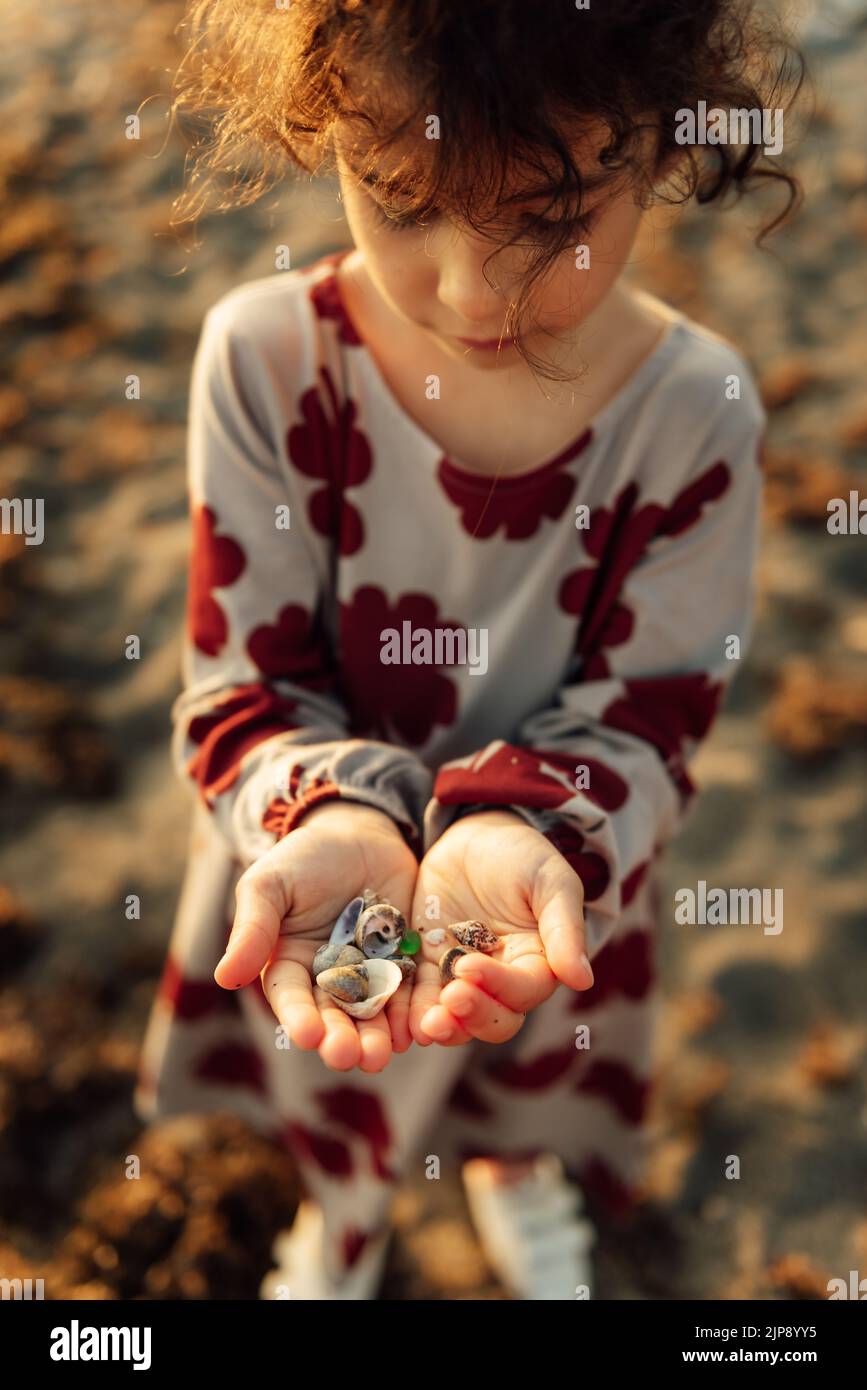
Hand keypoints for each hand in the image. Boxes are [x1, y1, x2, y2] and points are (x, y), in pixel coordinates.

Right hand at [215, 801, 417, 1072]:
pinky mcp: (406, 963)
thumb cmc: (304, 856)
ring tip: (381, 1055)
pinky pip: (411, 991)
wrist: (358, 832)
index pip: (292, 998)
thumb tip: (223, 978)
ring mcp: (370, 974)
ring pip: (373, 1013)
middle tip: (349, 1057)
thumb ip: (253, 928)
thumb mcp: (270, 884)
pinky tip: (418, 1029)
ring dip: (377, 1037)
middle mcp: (329, 979)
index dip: (299, 1018)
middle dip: (340, 1039)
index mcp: (289, 965)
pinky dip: (414, 1012)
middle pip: (334, 1016)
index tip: (309, 1036)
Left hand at [407, 810, 592, 1046]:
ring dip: (442, 1025)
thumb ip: (564, 929)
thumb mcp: (550, 881)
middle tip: (449, 1000)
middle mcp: (501, 978)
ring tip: (425, 1024)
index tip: (470, 967)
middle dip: (472, 1016)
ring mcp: (461, 974)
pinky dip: (411, 1011)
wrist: (476, 833)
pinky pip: (419, 996)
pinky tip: (399, 1016)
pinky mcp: (427, 965)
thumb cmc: (522, 853)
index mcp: (537, 962)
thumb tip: (582, 980)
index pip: (524, 991)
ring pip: (456, 1017)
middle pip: (494, 1018)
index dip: (499, 987)